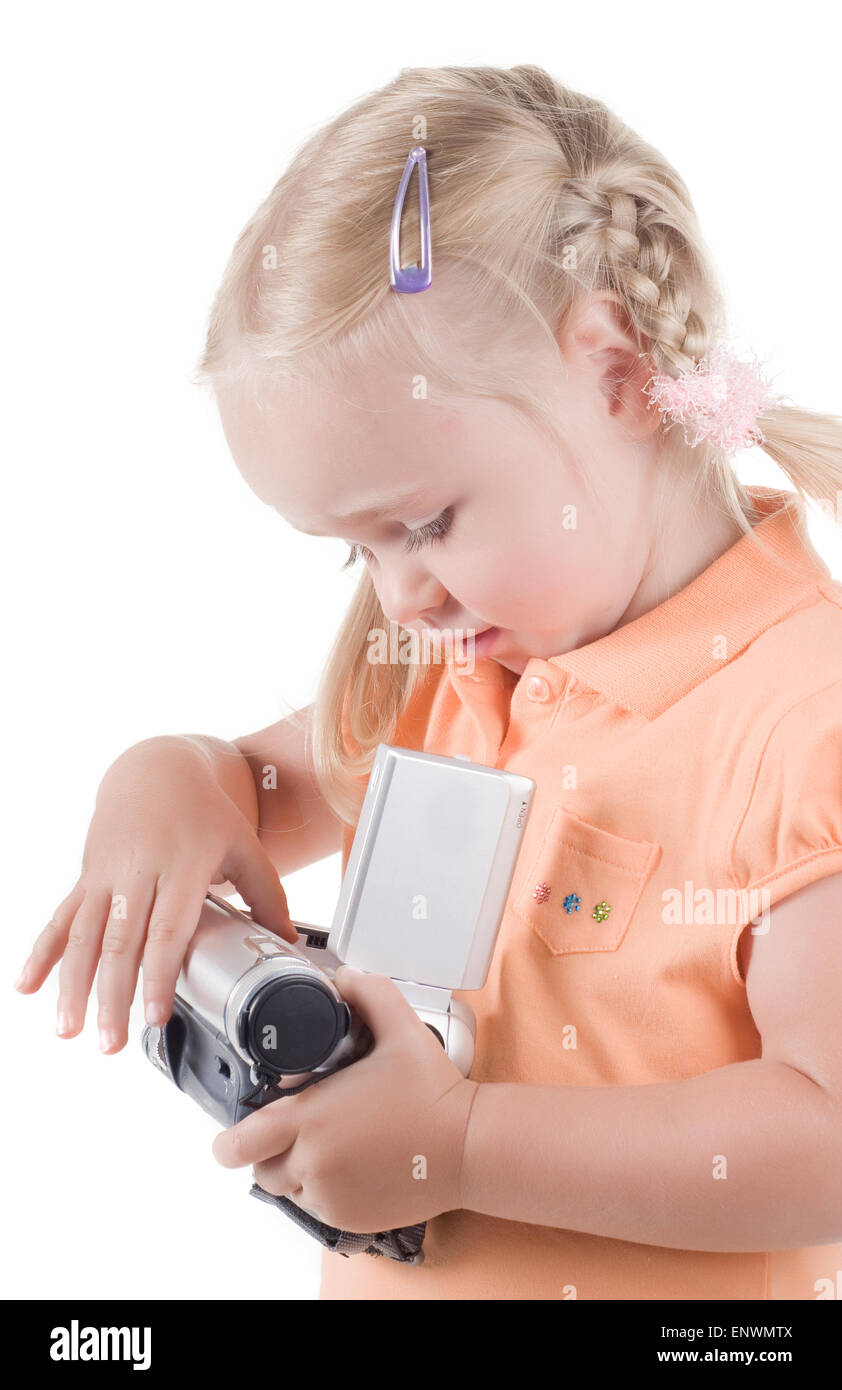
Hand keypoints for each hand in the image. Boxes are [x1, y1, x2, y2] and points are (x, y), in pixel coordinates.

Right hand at [15, 737, 296, 1051]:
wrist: (156, 769)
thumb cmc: (203, 811)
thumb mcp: (244, 843)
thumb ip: (267, 894)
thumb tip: (288, 942)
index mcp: (183, 865)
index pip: (168, 929)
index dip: (159, 975)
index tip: (155, 1016)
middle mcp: (139, 870)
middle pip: (122, 942)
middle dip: (112, 996)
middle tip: (110, 1044)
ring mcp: (107, 873)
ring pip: (85, 935)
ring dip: (73, 985)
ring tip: (68, 1029)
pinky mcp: (87, 876)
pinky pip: (60, 917)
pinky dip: (41, 953)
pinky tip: (25, 986)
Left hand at [212, 965, 479, 1233]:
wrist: (469, 1146)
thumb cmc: (434, 1090)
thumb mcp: (401, 1027)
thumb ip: (367, 993)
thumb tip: (342, 975)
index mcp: (311, 1120)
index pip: (239, 1144)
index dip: (229, 1142)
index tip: (234, 1135)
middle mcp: (313, 1164)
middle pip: (261, 1169)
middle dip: (271, 1151)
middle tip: (301, 1128)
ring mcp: (329, 1196)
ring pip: (289, 1189)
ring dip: (298, 1171)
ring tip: (334, 1144)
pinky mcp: (348, 1219)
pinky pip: (316, 1208)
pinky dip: (325, 1190)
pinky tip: (353, 1164)